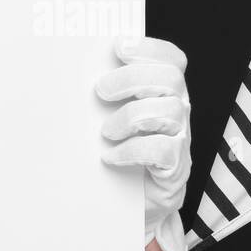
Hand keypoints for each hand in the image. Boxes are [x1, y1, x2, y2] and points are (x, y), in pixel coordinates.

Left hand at [96, 35, 192, 250]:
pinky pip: (162, 149)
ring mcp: (180, 139)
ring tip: (106, 132)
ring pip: (170, 111)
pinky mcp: (175, 169)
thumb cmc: (117, 151)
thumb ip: (106, 95)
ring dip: (131, 117)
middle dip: (133, 79)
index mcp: (165, 93)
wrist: (128, 204)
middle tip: (101, 91)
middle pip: (170, 79)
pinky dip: (132, 150)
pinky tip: (111, 156)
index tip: (119, 46)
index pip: (172, 60)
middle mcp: (178, 111)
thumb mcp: (110, 117)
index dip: (150, 48)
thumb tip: (70, 72)